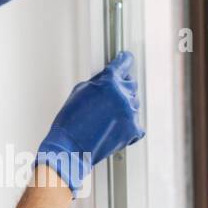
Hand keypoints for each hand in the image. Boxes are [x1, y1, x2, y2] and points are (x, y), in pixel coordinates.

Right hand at [34, 50, 144, 197]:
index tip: (127, 58)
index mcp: (109, 82)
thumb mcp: (79, 92)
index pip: (122, 65)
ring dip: (124, 107)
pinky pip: (137, 123)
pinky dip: (128, 125)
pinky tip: (115, 127)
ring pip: (134, 104)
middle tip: (111, 95)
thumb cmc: (70, 122)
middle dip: (122, 87)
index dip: (125, 60)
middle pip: (131, 84)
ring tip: (107, 117)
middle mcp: (122, 96)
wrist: (71, 149)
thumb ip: (98, 81)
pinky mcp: (132, 131)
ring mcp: (129, 114)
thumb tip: (108, 76)